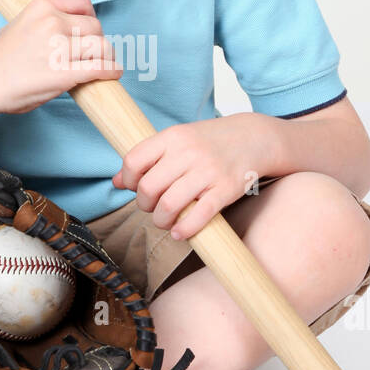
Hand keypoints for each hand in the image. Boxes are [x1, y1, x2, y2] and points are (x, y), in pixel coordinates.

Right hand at [0, 0, 122, 114]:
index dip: (91, 15)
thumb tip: (64, 25)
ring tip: (103, 62)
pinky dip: (111, 70)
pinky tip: (113, 73)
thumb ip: (43, 20)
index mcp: (42, 7)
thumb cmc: (0, 57)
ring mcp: (59, 48)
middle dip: (97, 39)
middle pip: (95, 26)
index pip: (82, 2)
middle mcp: (53, 23)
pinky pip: (100, 68)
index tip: (90, 27)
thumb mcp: (19, 22)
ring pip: (102, 45)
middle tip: (92, 51)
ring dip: (106, 55)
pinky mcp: (65, 73)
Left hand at [112, 116, 276, 240]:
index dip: (127, 181)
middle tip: (153, 207)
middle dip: (145, 205)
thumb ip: (148, 157)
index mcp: (173, 137)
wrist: (253, 137)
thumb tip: (115, 181)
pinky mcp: (226, 189)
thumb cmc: (209, 142)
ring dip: (161, 221)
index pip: (134, 161)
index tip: (134, 188)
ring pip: (169, 205)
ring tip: (166, 221)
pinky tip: (180, 232)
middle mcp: (189, 152)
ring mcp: (208, 171)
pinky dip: (184, 230)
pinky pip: (199, 216)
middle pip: (148, 188)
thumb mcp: (178, 139)